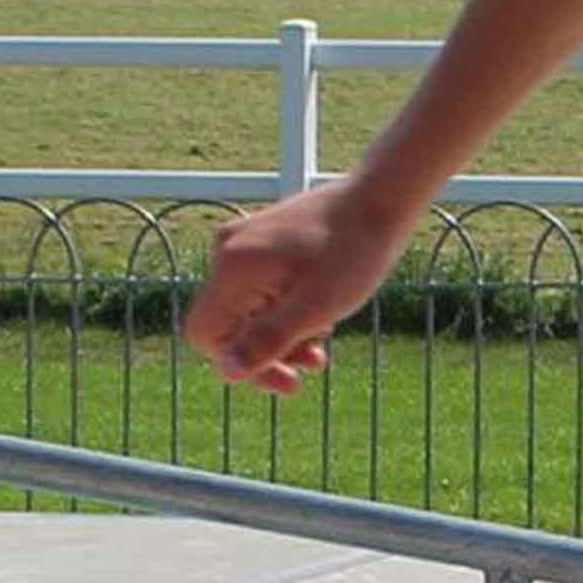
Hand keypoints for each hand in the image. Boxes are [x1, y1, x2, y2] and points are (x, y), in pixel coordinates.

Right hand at [185, 177, 413, 393]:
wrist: (378, 201)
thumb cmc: (352, 254)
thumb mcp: (314, 308)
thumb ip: (268, 340)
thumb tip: (226, 372)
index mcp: (233, 267)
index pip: (204, 334)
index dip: (240, 367)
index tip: (288, 380)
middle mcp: (227, 252)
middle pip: (228, 325)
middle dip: (270, 354)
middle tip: (316, 365)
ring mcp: (244, 245)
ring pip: (248, 311)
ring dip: (284, 337)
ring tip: (325, 343)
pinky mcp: (263, 243)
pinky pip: (262, 292)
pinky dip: (288, 312)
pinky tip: (322, 318)